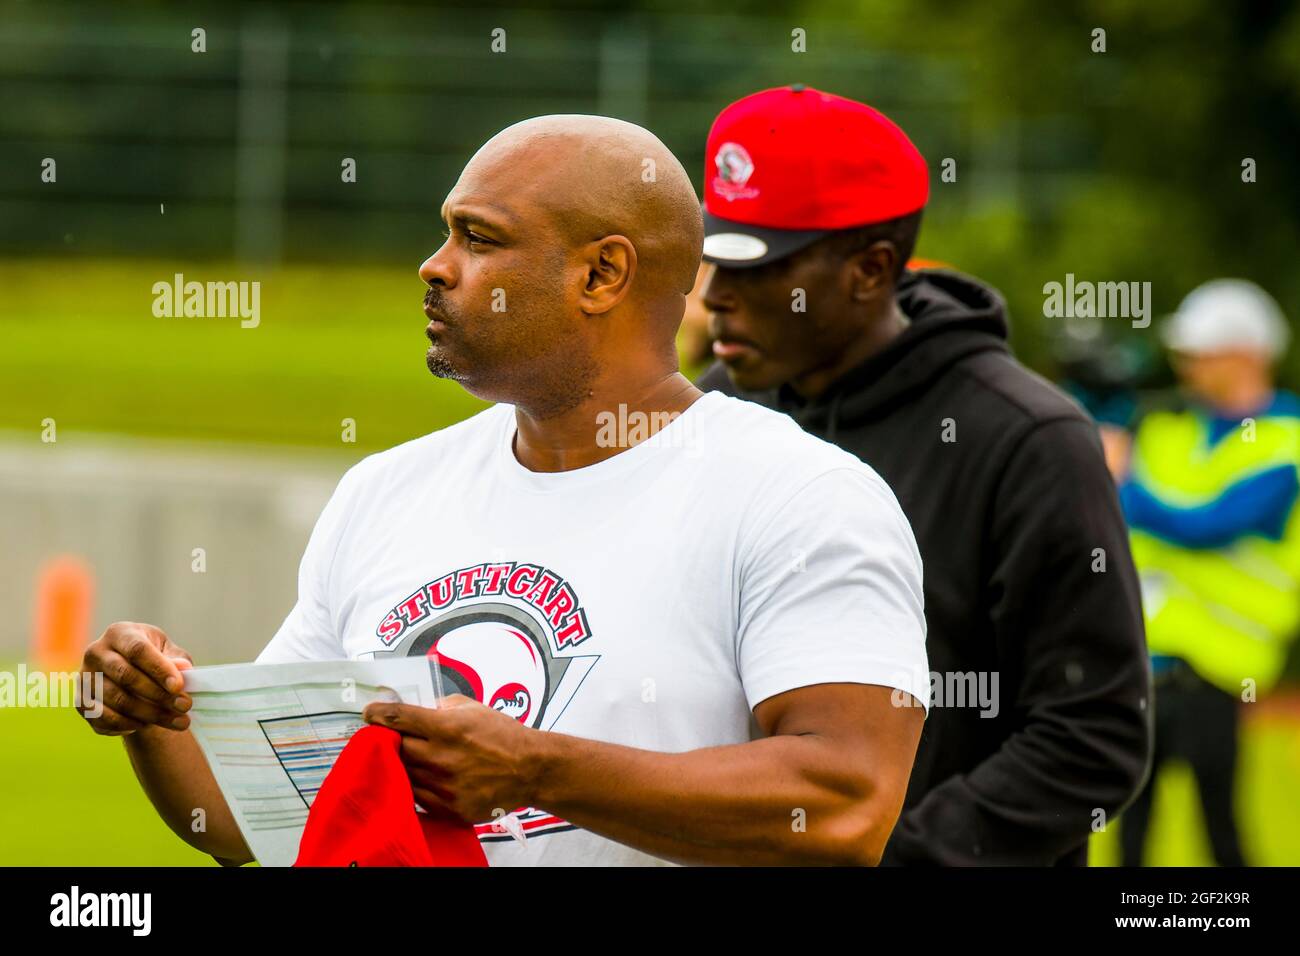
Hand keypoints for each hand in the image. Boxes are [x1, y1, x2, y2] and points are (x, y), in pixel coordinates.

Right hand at [79, 622, 193, 735]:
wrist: (132, 673)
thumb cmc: (154, 658)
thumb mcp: (169, 652)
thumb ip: (176, 659)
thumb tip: (183, 668)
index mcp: (119, 633)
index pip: (138, 650)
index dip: (159, 669)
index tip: (179, 687)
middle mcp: (96, 652)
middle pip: (126, 676)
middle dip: (159, 695)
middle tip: (185, 707)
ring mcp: (84, 678)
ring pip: (117, 700)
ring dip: (150, 714)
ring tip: (178, 721)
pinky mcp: (81, 702)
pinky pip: (103, 718)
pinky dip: (128, 724)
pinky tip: (149, 725)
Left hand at [362, 694, 541, 823]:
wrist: (530, 769)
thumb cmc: (503, 734)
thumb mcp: (473, 708)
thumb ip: (440, 707)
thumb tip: (415, 711)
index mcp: (447, 729)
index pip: (398, 718)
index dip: (377, 714)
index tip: (369, 713)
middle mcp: (442, 758)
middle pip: (395, 748)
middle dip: (388, 740)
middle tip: (388, 737)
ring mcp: (444, 787)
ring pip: (403, 775)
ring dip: (401, 765)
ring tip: (408, 758)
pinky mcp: (449, 809)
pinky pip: (418, 797)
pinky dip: (415, 786)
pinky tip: (423, 777)